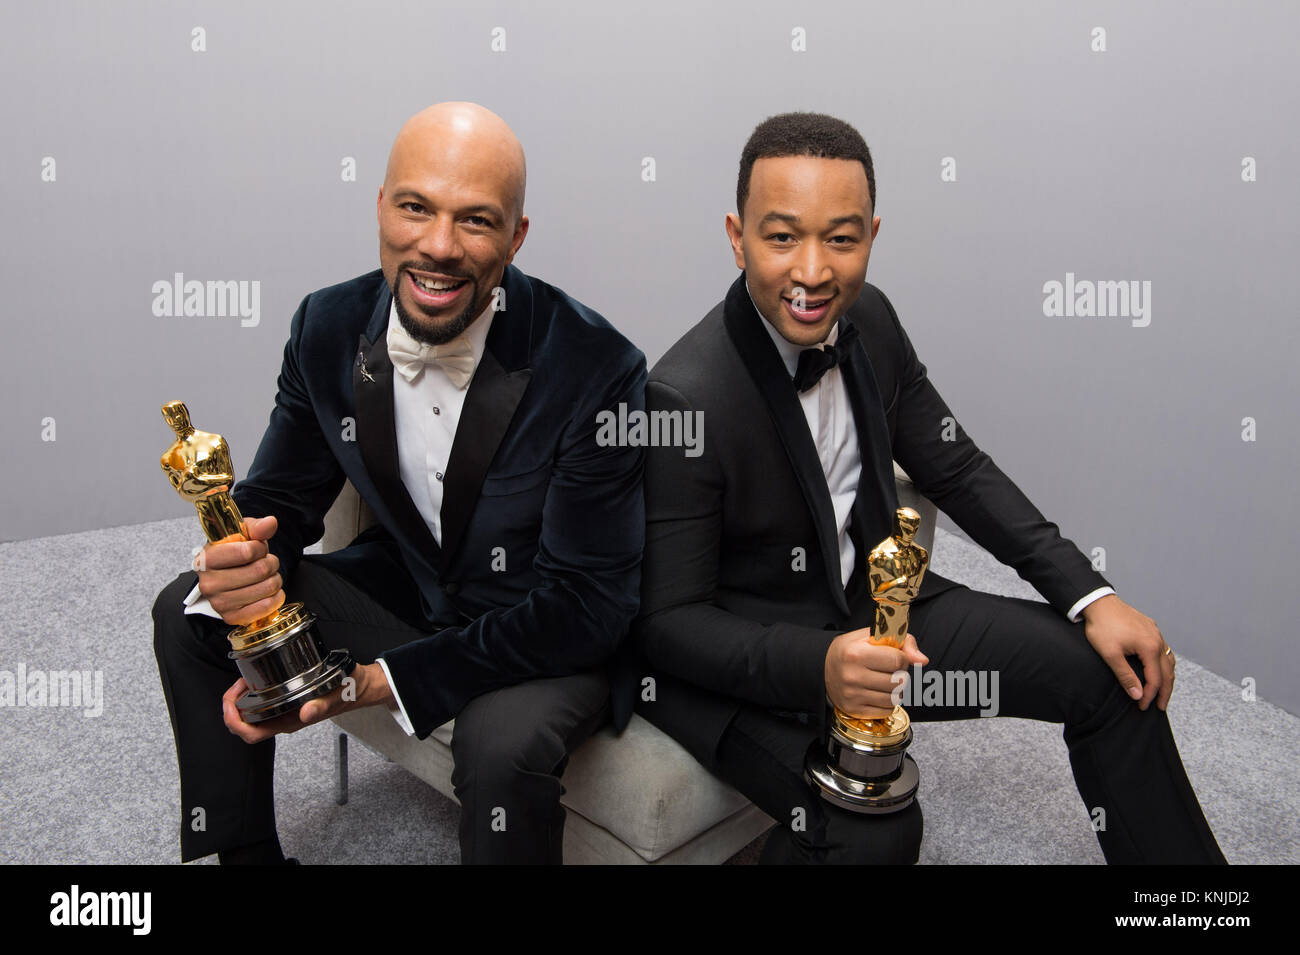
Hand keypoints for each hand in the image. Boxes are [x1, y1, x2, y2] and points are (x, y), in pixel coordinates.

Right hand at [195, 515, 283, 626]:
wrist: (228, 575)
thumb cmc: (234, 554)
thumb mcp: (242, 535)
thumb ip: (256, 527)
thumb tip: (269, 523)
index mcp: (206, 559)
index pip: (246, 552)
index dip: (259, 547)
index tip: (257, 547)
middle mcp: (208, 583)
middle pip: (260, 570)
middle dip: (271, 563)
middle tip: (265, 562)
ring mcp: (219, 603)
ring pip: (267, 587)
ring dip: (274, 579)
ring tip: (265, 576)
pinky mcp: (232, 617)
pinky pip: (267, 606)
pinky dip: (275, 597)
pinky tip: (267, 591)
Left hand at [221, 662, 394, 743]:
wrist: (359, 689)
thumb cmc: (348, 691)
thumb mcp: (339, 692)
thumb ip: (324, 704)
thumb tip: (307, 712)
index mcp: (291, 722)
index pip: (252, 733)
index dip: (234, 721)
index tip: (231, 702)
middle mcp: (283, 720)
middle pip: (244, 726)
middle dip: (231, 708)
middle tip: (236, 686)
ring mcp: (283, 714)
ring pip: (248, 716)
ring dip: (238, 700)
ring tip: (243, 682)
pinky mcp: (285, 704)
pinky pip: (258, 706)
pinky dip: (249, 694)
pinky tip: (253, 681)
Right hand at [825, 628, 928, 718]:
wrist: (824, 667)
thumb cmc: (851, 650)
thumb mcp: (872, 637)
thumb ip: (903, 643)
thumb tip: (923, 660)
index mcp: (856, 653)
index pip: (899, 660)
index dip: (902, 658)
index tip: (893, 657)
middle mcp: (852, 675)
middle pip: (898, 681)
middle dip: (899, 674)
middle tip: (886, 669)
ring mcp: (853, 695)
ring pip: (895, 697)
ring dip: (895, 690)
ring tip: (883, 681)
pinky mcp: (854, 710)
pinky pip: (886, 710)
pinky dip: (887, 702)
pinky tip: (877, 692)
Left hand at [1081, 594, 1174, 710]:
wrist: (1098, 603)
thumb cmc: (1102, 627)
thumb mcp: (1110, 654)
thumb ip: (1125, 676)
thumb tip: (1138, 695)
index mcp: (1150, 647)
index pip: (1155, 679)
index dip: (1150, 695)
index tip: (1142, 706)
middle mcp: (1158, 640)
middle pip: (1168, 672)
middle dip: (1165, 692)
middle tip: (1160, 707)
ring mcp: (1156, 633)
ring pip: (1169, 661)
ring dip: (1167, 678)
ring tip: (1162, 692)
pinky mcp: (1151, 628)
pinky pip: (1164, 650)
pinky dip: (1164, 664)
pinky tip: (1159, 669)